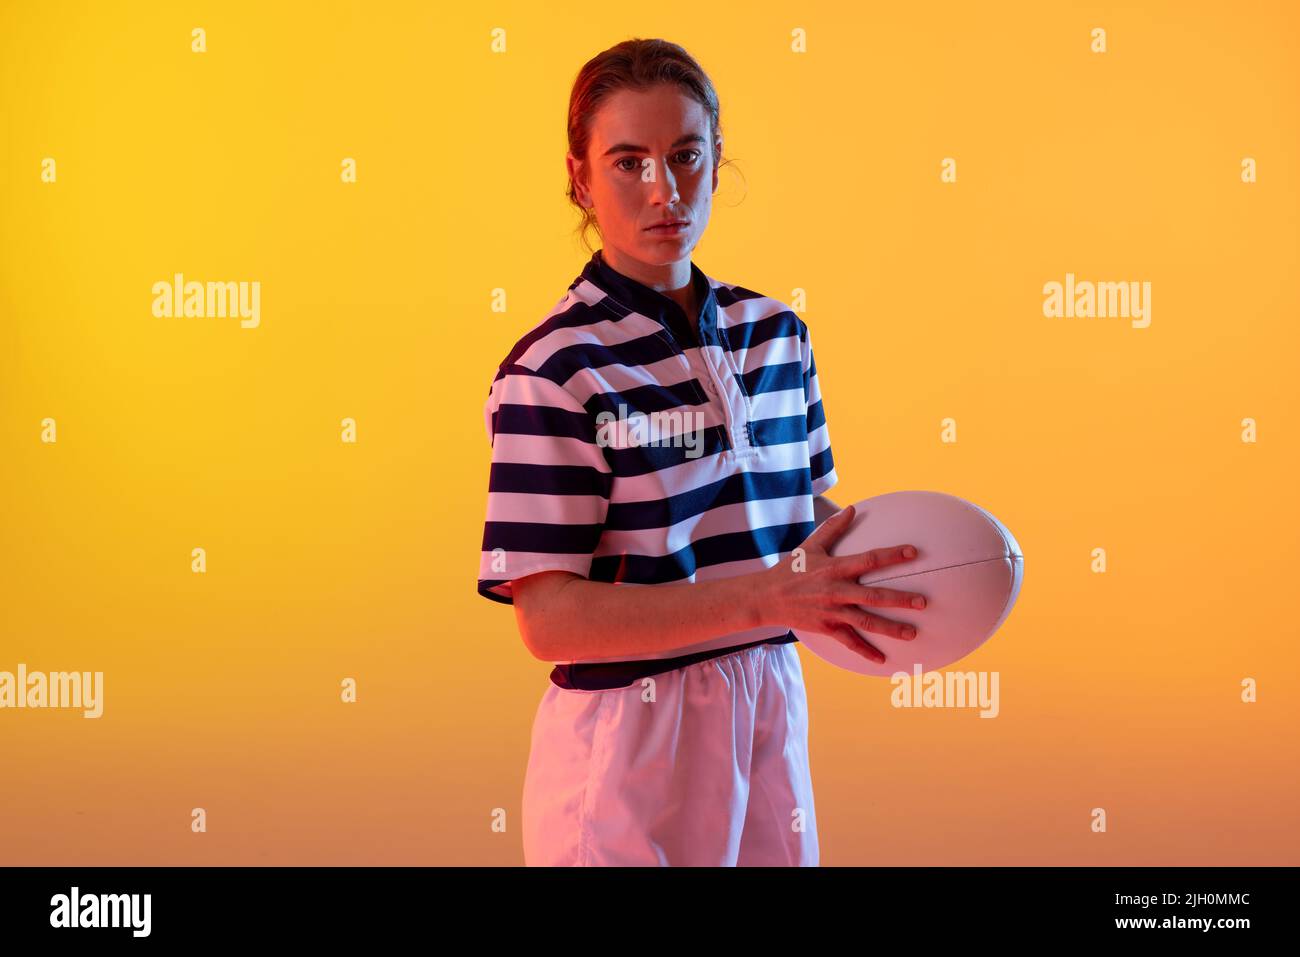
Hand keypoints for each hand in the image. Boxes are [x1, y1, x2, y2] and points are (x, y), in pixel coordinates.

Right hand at [765, 503, 925, 663]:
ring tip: (912, 633)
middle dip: (900, 599)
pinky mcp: (826, 628)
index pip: (869, 560)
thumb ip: (833, 528)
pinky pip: (849, 642)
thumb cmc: (790, 569)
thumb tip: (851, 508)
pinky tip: (883, 659)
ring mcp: (832, 612)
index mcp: (835, 568)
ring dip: (891, 628)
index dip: (892, 556)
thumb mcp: (810, 546)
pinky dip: (865, 651)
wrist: (766, 597)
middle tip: (923, 602)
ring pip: (866, 622)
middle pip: (874, 596)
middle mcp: (836, 591)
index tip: (913, 552)